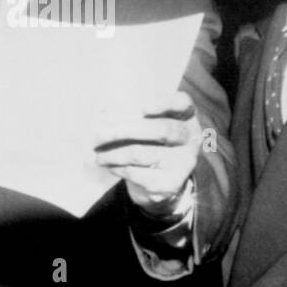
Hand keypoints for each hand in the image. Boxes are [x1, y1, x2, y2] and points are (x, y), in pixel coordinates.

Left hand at [94, 91, 202, 213]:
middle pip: (161, 130)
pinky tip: (108, 164)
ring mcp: (182, 162)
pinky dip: (116, 167)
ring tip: (96, 153)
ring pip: (140, 153)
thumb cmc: (152, 140)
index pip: (182, 103)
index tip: (143, 107)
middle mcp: (190, 138)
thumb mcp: (151, 123)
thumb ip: (134, 114)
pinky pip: (136, 172)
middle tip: (99, 134)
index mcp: (186, 115)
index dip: (164, 104)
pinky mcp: (170, 183)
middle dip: (125, 130)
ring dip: (112, 153)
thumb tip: (104, 115)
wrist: (164, 178)